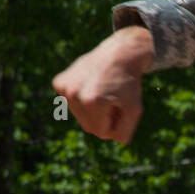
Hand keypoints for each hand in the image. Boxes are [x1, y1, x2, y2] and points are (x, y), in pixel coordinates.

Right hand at [52, 25, 152, 143]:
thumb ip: (124, 132)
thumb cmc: (129, 83)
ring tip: (101, 92)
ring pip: (79, 117)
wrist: (119, 54)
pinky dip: (82, 99)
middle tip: (112, 99)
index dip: (114, 123)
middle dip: (102, 119)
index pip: (101, 133)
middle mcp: (74, 94)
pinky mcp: (59, 83)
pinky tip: (90, 85)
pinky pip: (71, 104)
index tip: (120, 106)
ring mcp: (64, 88)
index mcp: (92, 102)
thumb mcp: (135, 110)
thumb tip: (110, 140)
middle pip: (88, 127)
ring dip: (92, 110)